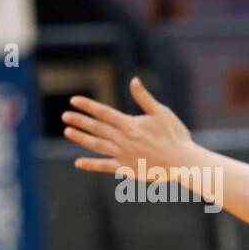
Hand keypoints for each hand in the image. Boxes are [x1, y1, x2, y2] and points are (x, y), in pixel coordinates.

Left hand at [63, 77, 194, 176]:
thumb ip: (144, 98)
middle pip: (97, 128)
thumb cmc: (176, 136)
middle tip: (65, 116)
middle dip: (80, 121)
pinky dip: (91, 165)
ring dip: (81, 138)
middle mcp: (123, 139)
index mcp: (130, 124)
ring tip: (68, 132)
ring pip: (97, 145)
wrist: (183, 162)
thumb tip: (133, 80)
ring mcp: (123, 154)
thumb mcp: (162, 113)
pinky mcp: (127, 168)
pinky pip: (105, 166)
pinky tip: (79, 162)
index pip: (104, 112)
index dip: (88, 106)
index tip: (73, 100)